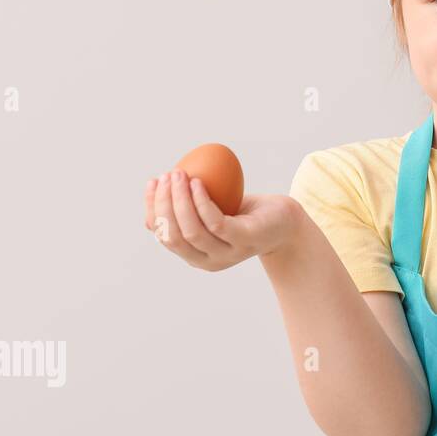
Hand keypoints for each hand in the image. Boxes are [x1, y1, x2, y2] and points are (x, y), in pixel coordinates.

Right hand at [144, 168, 300, 271]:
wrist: (284, 222)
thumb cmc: (244, 214)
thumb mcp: (212, 210)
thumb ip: (188, 208)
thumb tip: (157, 191)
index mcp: (195, 255)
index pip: (164, 235)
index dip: (153, 209)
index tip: (152, 183)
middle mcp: (208, 261)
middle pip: (173, 236)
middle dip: (163, 204)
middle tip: (166, 176)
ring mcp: (227, 254)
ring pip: (192, 231)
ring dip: (180, 200)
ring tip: (180, 174)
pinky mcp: (244, 241)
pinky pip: (216, 223)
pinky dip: (202, 202)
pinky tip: (198, 182)